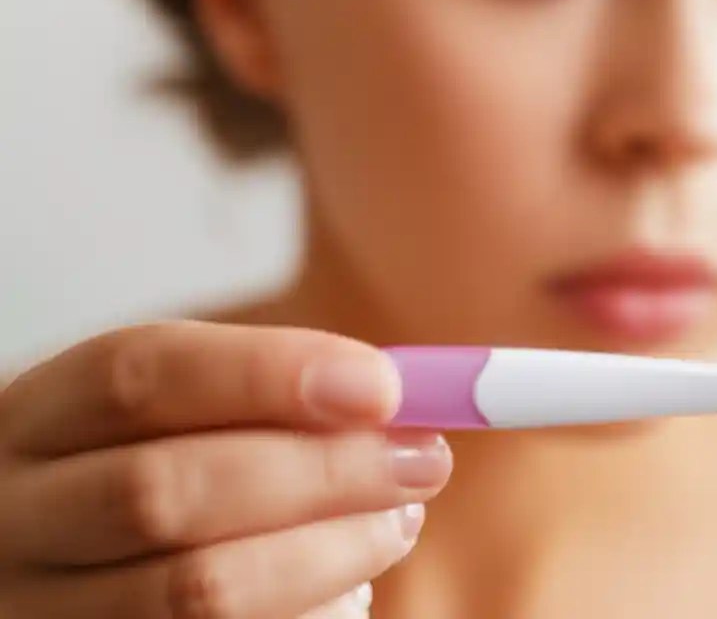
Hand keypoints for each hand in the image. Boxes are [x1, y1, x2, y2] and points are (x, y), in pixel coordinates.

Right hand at [0, 321, 452, 618]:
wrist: (75, 575)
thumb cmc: (160, 472)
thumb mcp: (179, 419)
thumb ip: (268, 402)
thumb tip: (397, 402)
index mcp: (36, 421)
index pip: (136, 375)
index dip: (266, 373)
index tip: (382, 384)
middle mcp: (17, 519)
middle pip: (166, 491)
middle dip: (320, 473)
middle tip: (424, 461)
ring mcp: (41, 613)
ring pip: (199, 592)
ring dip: (330, 553)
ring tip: (399, 522)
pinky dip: (310, 615)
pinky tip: (347, 588)